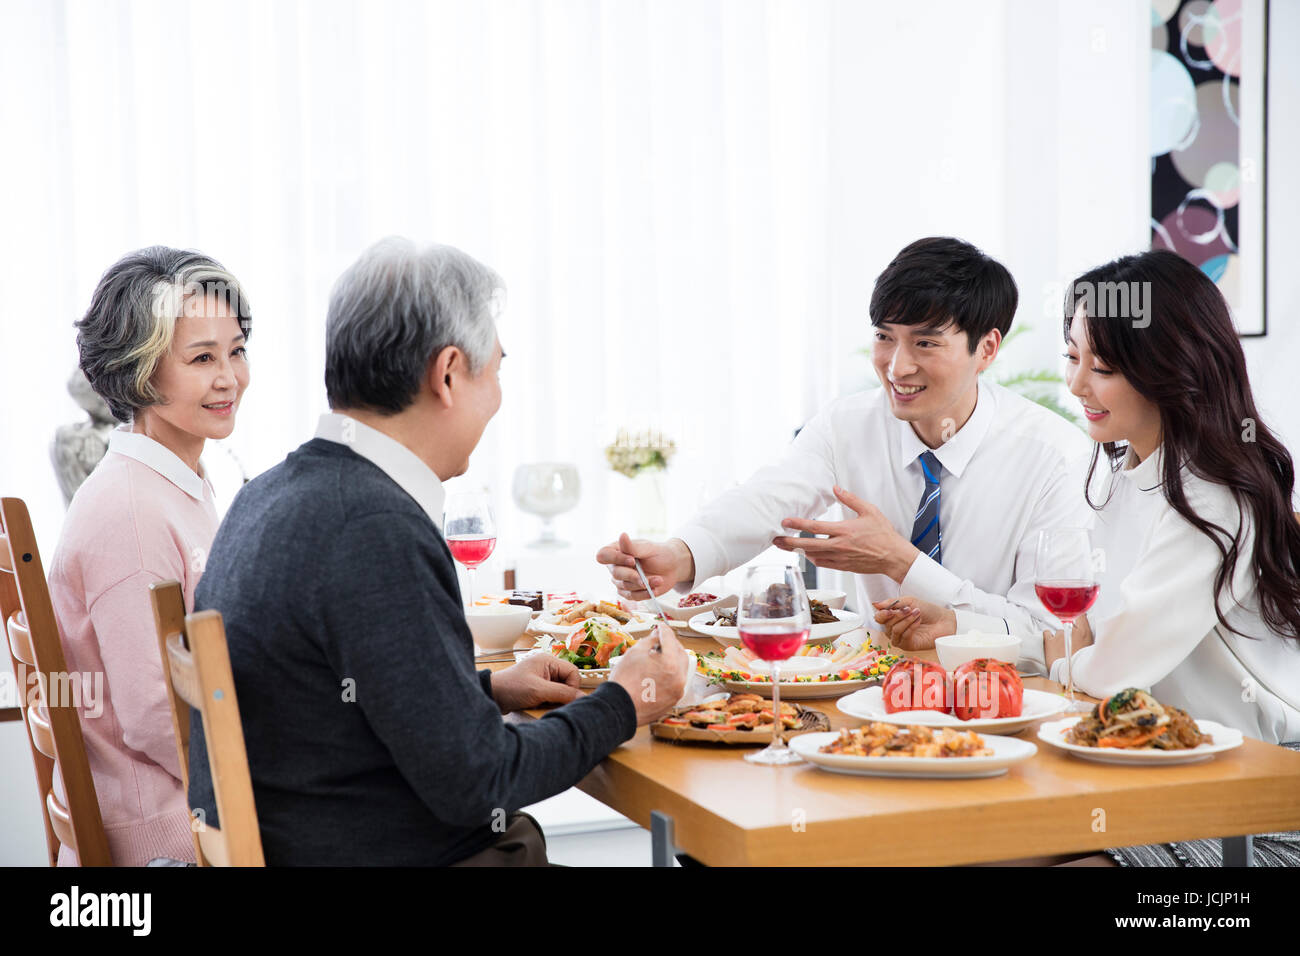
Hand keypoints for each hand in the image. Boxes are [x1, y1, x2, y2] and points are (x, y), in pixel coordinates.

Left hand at [489, 652, 580, 713]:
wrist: (491, 696)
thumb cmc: (510, 688)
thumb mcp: (538, 690)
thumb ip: (562, 693)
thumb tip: (582, 697)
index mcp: (548, 661)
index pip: (573, 672)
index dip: (572, 687)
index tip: (565, 698)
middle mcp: (547, 668)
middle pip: (568, 682)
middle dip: (562, 695)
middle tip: (551, 702)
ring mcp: (542, 678)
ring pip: (560, 691)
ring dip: (554, 700)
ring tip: (541, 704)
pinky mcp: (537, 689)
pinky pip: (551, 696)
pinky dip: (547, 703)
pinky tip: (537, 706)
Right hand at [595, 533, 694, 600]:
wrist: (672, 567)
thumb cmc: (659, 554)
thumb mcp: (648, 548)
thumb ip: (633, 546)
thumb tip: (622, 535)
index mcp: (616, 551)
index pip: (603, 555)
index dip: (615, 559)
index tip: (632, 560)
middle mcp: (615, 566)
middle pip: (616, 574)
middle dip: (632, 576)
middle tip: (646, 578)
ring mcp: (621, 581)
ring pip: (625, 587)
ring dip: (643, 585)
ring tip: (659, 580)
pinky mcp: (630, 592)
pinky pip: (633, 597)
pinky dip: (645, 594)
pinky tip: (655, 589)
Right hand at [609, 623, 689, 724]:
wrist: (619, 708)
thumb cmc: (624, 681)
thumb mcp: (635, 652)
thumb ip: (650, 640)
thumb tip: (657, 635)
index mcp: (670, 664)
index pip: (670, 639)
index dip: (663, 629)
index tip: (660, 626)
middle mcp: (679, 678)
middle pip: (680, 653)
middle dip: (671, 644)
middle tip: (660, 639)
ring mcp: (677, 691)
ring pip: (680, 668)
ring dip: (672, 659)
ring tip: (658, 656)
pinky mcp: (673, 700)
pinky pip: (675, 681)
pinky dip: (670, 673)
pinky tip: (658, 671)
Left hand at [773, 486, 920, 582]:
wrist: (894, 557)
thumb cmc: (883, 534)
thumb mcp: (869, 511)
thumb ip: (850, 499)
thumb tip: (836, 488)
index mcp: (844, 530)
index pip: (815, 527)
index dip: (798, 524)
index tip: (785, 522)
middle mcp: (839, 545)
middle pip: (808, 545)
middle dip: (789, 543)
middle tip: (775, 540)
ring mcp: (840, 558)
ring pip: (813, 556)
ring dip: (800, 551)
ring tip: (788, 546)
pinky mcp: (843, 566)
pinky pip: (823, 564)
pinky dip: (813, 558)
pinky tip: (809, 553)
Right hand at [872, 595, 956, 650]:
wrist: (943, 620)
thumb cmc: (928, 610)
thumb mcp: (909, 601)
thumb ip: (892, 602)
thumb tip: (875, 604)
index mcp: (892, 618)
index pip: (878, 618)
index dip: (882, 614)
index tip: (890, 610)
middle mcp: (894, 629)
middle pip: (885, 624)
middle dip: (898, 615)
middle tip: (909, 609)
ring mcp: (900, 638)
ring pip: (894, 630)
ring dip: (906, 620)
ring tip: (916, 613)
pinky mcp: (908, 646)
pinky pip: (903, 637)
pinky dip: (910, 627)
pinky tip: (918, 622)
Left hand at [1043, 614, 1093, 672]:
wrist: (1070, 675)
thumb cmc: (1082, 665)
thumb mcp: (1091, 649)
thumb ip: (1088, 638)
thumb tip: (1087, 635)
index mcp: (1084, 633)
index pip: (1080, 614)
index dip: (1077, 614)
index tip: (1076, 615)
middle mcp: (1071, 631)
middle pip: (1069, 623)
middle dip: (1069, 630)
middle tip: (1070, 641)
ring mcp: (1059, 635)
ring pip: (1059, 631)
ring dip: (1059, 637)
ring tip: (1062, 648)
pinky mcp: (1048, 641)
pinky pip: (1047, 633)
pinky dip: (1048, 637)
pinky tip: (1052, 644)